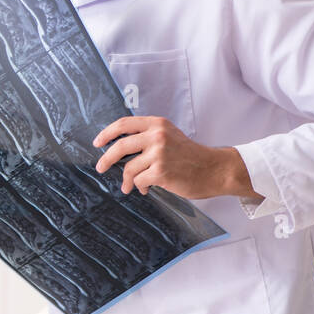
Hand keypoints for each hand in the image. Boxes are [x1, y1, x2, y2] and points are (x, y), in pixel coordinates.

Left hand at [92, 116, 255, 200]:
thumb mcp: (170, 136)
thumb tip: (119, 148)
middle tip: (100, 168)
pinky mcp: (161, 172)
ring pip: (129, 168)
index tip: (97, 143)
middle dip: (106, 159)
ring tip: (129, 186)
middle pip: (120, 146)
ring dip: (127, 180)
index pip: (124, 124)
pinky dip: (139, 187)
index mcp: (157, 124)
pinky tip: (145, 189)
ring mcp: (159, 153)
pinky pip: (139, 181)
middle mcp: (157, 136)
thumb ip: (148, 136)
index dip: (107, 133)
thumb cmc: (191, 156)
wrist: (215, 169)